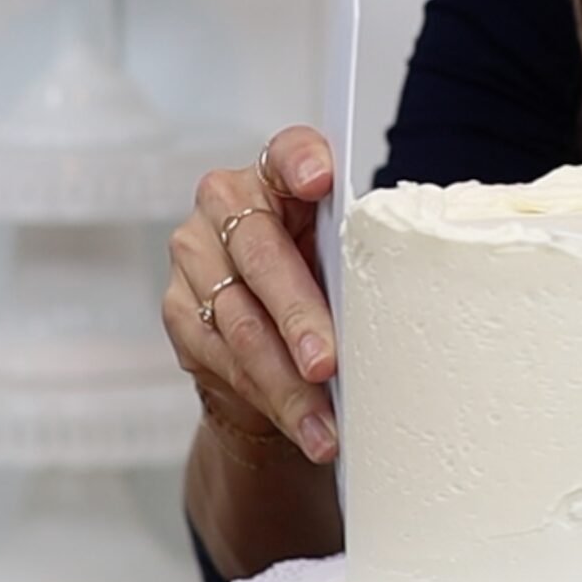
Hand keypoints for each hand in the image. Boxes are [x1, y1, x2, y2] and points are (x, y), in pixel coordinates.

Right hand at [164, 125, 338, 463]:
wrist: (268, 327)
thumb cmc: (319, 276)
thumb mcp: (342, 254)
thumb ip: (355, 255)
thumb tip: (403, 297)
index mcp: (275, 175)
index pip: (287, 153)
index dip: (302, 162)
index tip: (322, 180)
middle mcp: (224, 205)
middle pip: (263, 258)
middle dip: (298, 319)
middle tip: (326, 365)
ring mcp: (194, 257)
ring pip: (243, 326)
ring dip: (289, 386)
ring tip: (326, 427)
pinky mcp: (179, 310)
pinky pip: (226, 363)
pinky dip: (272, 402)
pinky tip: (304, 429)